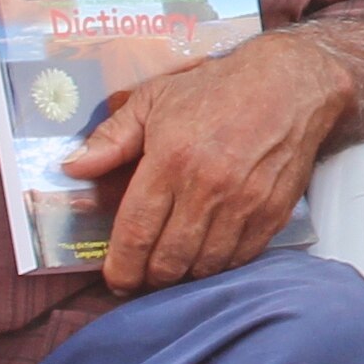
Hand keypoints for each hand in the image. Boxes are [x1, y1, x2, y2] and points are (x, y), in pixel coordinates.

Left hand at [59, 29, 352, 291]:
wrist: (291, 85)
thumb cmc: (219, 89)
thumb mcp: (155, 100)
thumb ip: (112, 138)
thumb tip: (72, 167)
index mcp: (171, 159)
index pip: (136, 232)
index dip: (121, 266)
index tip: (114, 278)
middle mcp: (207, 187)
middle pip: (169, 260)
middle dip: (149, 277)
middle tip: (141, 276)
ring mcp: (244, 204)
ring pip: (204, 266)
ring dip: (184, 275)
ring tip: (172, 268)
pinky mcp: (272, 213)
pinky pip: (239, 259)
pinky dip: (219, 266)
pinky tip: (207, 256)